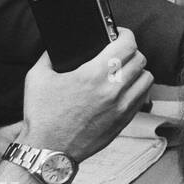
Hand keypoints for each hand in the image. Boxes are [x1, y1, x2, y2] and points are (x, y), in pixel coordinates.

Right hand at [17, 28, 153, 162]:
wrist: (49, 150)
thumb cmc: (43, 116)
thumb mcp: (37, 78)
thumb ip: (49, 56)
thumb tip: (57, 47)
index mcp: (94, 75)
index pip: (127, 44)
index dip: (125, 34)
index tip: (118, 33)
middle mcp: (113, 89)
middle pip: (140, 59)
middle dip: (131, 50)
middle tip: (119, 51)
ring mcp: (122, 107)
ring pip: (147, 78)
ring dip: (138, 70)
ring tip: (125, 70)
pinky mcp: (124, 121)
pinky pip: (143, 98)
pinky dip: (137, 89)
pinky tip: (125, 89)